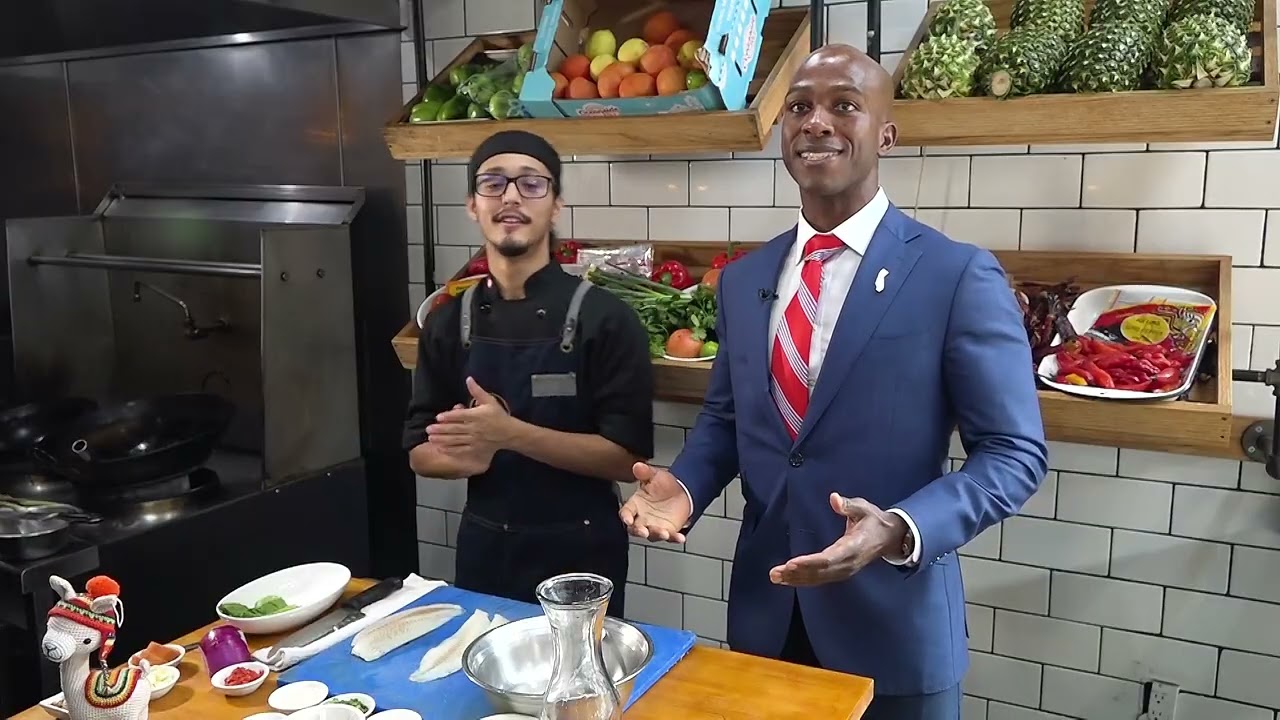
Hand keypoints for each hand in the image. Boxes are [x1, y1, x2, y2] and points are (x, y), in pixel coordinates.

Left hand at [426, 377, 514, 455]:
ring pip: (456, 440)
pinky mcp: (476, 449)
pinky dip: (451, 450)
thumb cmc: (499, 416)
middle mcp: (475, 428)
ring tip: (431, 438)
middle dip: (441, 429)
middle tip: (428, 429)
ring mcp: (475, 440)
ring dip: (443, 440)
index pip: (461, 416)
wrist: (510, 433)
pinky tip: (441, 448)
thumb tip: (468, 379)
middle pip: (456, 429)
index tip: (438, 417)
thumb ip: (477, 391)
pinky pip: (462, 450)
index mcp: (478, 416)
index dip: (449, 416)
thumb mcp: (490, 401)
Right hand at [619, 463, 691, 543]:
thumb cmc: (664, 484)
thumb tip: (637, 466)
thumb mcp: (655, 475)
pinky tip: (680, 537)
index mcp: (636, 504)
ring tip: (664, 533)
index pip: (626, 512)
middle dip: (639, 531)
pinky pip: (670, 537)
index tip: (627, 519)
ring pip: (652, 535)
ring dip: (657, 535)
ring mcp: (655, 526)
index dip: (625, 516)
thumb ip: (645, 472)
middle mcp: (643, 518)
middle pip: (635, 528)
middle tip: (644, 532)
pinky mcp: (668, 531)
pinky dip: (675, 538)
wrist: (682, 490)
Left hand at [769, 494, 908, 586]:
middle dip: (797, 573)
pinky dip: (803, 580)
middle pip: (819, 572)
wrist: (889, 538)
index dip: (810, 562)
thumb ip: (849, 505)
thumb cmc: (874, 520)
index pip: (829, 558)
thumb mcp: (864, 508)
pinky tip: (787, 579)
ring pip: (818, 578)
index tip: (792, 563)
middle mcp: (847, 563)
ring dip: (796, 579)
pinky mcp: (840, 572)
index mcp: (853, 548)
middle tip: (775, 573)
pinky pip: (819, 578)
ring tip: (775, 577)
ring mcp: (844, 570)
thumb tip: (834, 498)